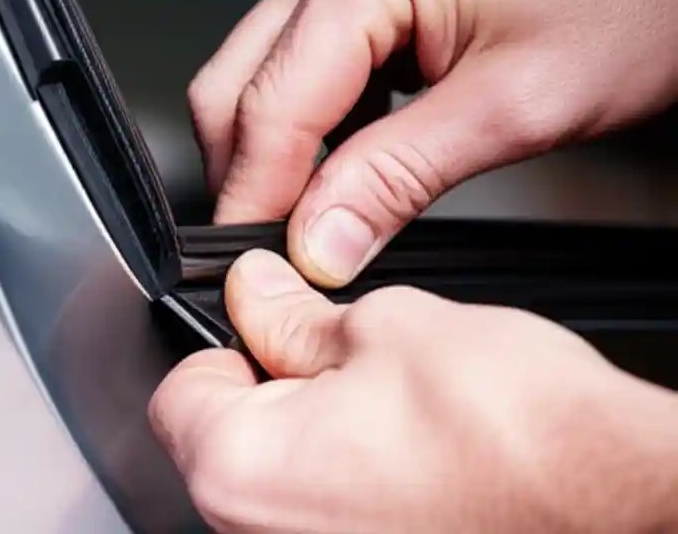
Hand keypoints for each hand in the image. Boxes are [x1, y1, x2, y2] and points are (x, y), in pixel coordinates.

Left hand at [149, 250, 677, 532]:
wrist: (624, 505)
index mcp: (240, 469)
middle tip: (343, 358)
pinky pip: (327, 517)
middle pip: (225, 443)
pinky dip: (354, 483)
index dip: (224, 342)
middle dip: (271, 390)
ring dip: (317, 437)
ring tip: (393, 410)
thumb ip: (293, 315)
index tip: (268, 323)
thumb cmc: (520, 434)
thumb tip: (256, 293)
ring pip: (280, 483)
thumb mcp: (385, 327)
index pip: (180, 392)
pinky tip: (414, 457)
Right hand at [189, 0, 677, 286]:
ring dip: (280, 153)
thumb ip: (395, 179)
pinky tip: (352, 164)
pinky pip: (305, 63)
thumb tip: (315, 246)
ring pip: (260, 76)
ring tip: (326, 215)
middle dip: (250, 176)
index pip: (268, 106)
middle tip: (285, 254)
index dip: (257, 200)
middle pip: (236, 86)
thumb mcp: (515, 107)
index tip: (263, 271)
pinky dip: (314, 125)